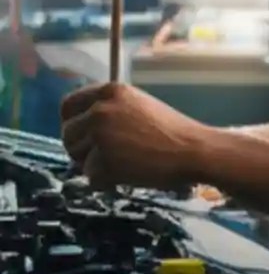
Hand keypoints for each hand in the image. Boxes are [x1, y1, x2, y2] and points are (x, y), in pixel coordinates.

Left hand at [60, 83, 211, 189]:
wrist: (195, 150)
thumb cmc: (174, 131)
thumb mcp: (139, 106)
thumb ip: (111, 109)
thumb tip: (83, 125)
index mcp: (110, 91)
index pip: (69, 105)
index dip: (72, 122)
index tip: (80, 134)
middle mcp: (100, 109)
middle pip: (68, 133)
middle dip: (81, 148)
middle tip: (105, 156)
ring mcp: (100, 135)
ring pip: (77, 157)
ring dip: (94, 165)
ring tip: (123, 164)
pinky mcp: (103, 161)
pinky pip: (91, 177)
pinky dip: (107, 182)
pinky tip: (129, 175)